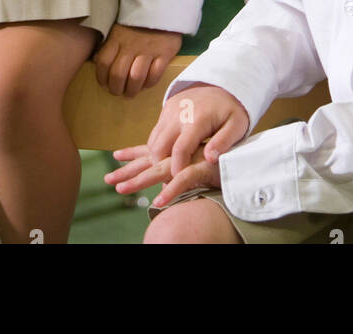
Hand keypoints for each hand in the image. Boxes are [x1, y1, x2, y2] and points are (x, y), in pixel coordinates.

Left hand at [93, 24, 181, 96]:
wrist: (164, 6)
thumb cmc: (138, 20)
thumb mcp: (120, 27)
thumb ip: (109, 43)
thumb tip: (97, 60)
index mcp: (117, 38)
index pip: (103, 63)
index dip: (101, 77)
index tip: (104, 83)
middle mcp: (131, 45)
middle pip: (118, 74)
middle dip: (116, 88)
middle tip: (118, 91)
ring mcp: (148, 50)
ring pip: (136, 78)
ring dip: (132, 90)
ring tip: (131, 92)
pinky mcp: (164, 53)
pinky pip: (155, 75)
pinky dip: (149, 83)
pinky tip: (146, 83)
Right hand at [105, 83, 248, 200]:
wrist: (222, 86)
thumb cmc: (231, 111)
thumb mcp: (237, 126)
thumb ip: (223, 142)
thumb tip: (209, 159)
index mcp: (196, 119)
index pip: (180, 150)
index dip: (176, 170)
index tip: (178, 184)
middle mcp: (178, 113)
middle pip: (159, 146)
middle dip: (160, 167)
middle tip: (170, 182)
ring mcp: (169, 109)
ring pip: (153, 141)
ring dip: (157, 158)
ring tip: (170, 171)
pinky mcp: (165, 109)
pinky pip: (155, 133)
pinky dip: (157, 147)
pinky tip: (169, 157)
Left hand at [105, 144, 220, 207]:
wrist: (246, 154)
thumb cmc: (224, 158)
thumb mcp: (200, 161)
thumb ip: (185, 167)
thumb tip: (170, 178)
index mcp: (178, 152)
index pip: (151, 152)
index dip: (132, 153)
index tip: (115, 155)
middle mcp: (180, 154)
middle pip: (149, 163)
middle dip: (126, 171)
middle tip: (106, 179)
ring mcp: (189, 161)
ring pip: (160, 171)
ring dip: (139, 180)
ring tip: (120, 189)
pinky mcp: (202, 169)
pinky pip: (183, 181)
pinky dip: (170, 191)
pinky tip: (158, 202)